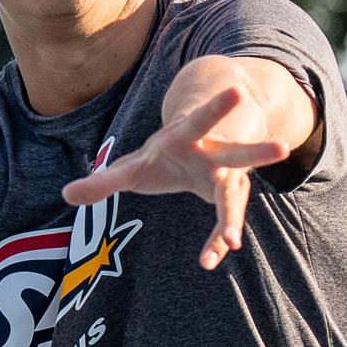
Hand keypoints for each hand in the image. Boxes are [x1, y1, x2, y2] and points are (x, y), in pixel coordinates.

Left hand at [61, 86, 288, 270]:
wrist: (199, 152)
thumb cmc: (162, 155)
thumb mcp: (131, 166)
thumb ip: (102, 181)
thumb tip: (65, 194)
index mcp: (189, 136)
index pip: (202, 119)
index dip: (216, 106)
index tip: (237, 90)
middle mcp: (214, 155)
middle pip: (236, 153)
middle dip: (256, 152)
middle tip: (281, 148)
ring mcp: (225, 177)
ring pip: (235, 196)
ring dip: (233, 218)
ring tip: (234, 242)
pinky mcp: (227, 198)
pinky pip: (224, 220)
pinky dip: (218, 238)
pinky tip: (214, 256)